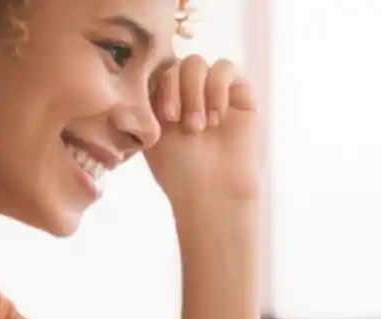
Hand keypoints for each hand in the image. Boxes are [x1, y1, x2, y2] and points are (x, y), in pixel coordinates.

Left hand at [146, 55, 262, 208]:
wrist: (213, 193)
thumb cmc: (180, 171)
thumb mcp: (150, 134)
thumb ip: (143, 102)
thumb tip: (140, 73)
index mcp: (163, 97)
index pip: (156, 68)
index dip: (159, 86)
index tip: (165, 118)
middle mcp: (188, 91)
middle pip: (176, 63)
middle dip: (177, 90)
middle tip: (182, 124)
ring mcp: (214, 90)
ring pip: (198, 63)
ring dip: (196, 92)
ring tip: (202, 126)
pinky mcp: (240, 93)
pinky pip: (226, 68)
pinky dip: (218, 87)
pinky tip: (217, 115)